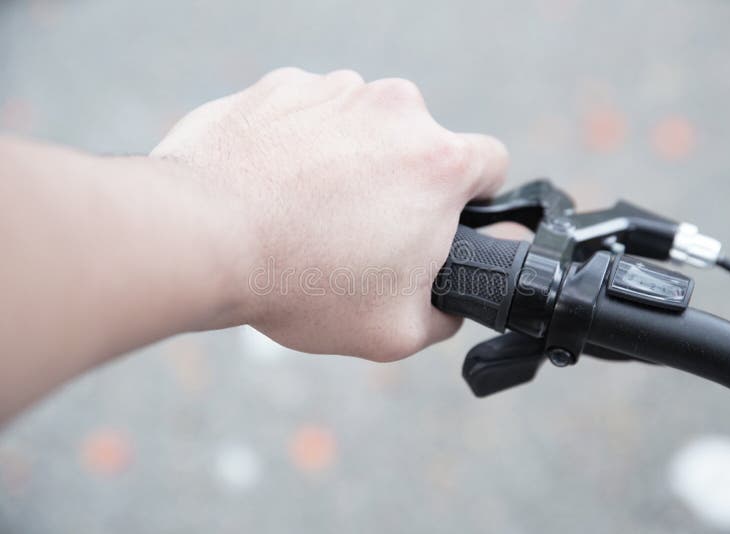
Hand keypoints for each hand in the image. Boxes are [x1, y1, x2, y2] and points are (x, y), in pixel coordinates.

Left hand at [152, 68, 508, 360]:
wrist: (202, 238)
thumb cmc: (301, 282)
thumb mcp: (395, 330)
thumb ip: (443, 315)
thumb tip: (450, 304)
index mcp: (438, 162)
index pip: (491, 164)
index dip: (475, 198)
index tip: (444, 220)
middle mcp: (395, 109)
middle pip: (421, 144)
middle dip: (404, 184)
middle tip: (363, 232)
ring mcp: (334, 91)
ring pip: (364, 127)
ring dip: (352, 161)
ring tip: (310, 212)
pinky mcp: (282, 86)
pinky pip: (310, 114)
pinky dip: (303, 144)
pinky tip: (276, 186)